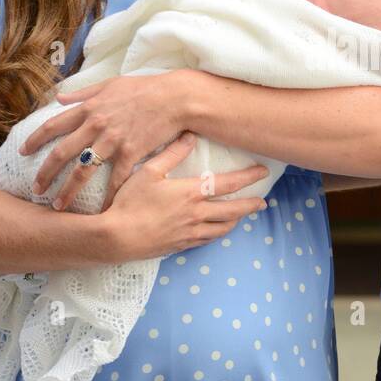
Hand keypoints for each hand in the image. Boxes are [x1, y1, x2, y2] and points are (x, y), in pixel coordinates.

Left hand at [19, 72, 189, 209]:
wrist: (175, 98)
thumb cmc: (145, 89)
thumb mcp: (110, 84)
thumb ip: (82, 92)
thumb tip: (59, 97)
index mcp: (89, 108)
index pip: (53, 125)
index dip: (35, 140)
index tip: (23, 152)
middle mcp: (96, 125)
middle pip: (61, 153)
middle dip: (45, 174)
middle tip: (35, 190)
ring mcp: (113, 141)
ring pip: (83, 171)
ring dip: (67, 191)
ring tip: (57, 206)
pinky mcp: (131, 153)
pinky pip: (115, 180)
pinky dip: (107, 197)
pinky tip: (99, 210)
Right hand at [104, 132, 270, 260]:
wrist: (117, 237)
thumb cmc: (131, 202)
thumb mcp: (148, 171)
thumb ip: (172, 153)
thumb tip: (190, 136)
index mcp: (191, 193)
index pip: (228, 184)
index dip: (248, 177)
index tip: (263, 172)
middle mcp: (197, 214)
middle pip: (233, 210)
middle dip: (250, 205)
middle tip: (262, 202)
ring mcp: (191, 232)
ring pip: (223, 228)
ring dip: (236, 220)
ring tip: (241, 215)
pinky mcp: (182, 245)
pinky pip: (207, 239)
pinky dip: (217, 233)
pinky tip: (217, 229)